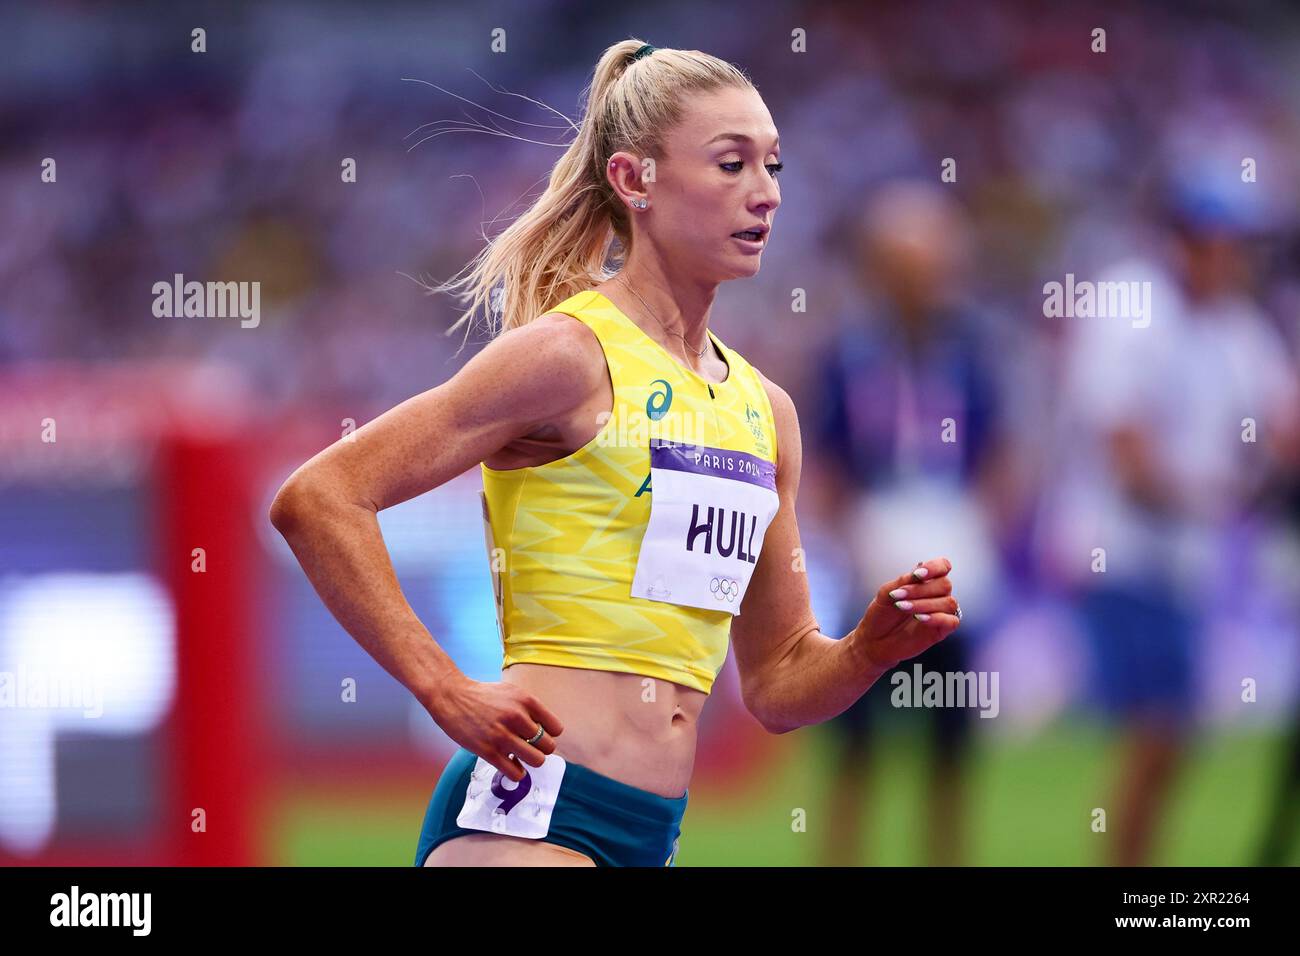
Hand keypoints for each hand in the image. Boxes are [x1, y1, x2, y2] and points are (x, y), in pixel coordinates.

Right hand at [426, 675, 563, 781]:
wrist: (452, 697)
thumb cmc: (484, 696)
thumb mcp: (512, 693)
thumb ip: (531, 710)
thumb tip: (548, 733)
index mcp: (526, 701)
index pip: (556, 729)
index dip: (549, 734)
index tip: (537, 734)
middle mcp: (516, 717)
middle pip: (548, 746)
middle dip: (541, 749)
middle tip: (529, 746)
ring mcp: (502, 735)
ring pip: (536, 761)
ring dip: (531, 761)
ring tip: (521, 755)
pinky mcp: (488, 751)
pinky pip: (515, 772)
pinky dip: (517, 772)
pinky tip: (510, 764)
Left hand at [851, 557, 960, 670]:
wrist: (873, 640)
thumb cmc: (881, 614)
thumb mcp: (886, 593)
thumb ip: (903, 581)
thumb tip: (919, 568)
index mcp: (926, 581)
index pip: (943, 566)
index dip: (935, 567)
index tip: (917, 574)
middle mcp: (937, 595)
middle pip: (945, 584)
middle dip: (921, 589)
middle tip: (898, 596)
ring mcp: (940, 613)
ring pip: (948, 602)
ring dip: (924, 603)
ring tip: (902, 607)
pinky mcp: (941, 631)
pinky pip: (952, 621)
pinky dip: (936, 617)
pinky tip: (919, 618)